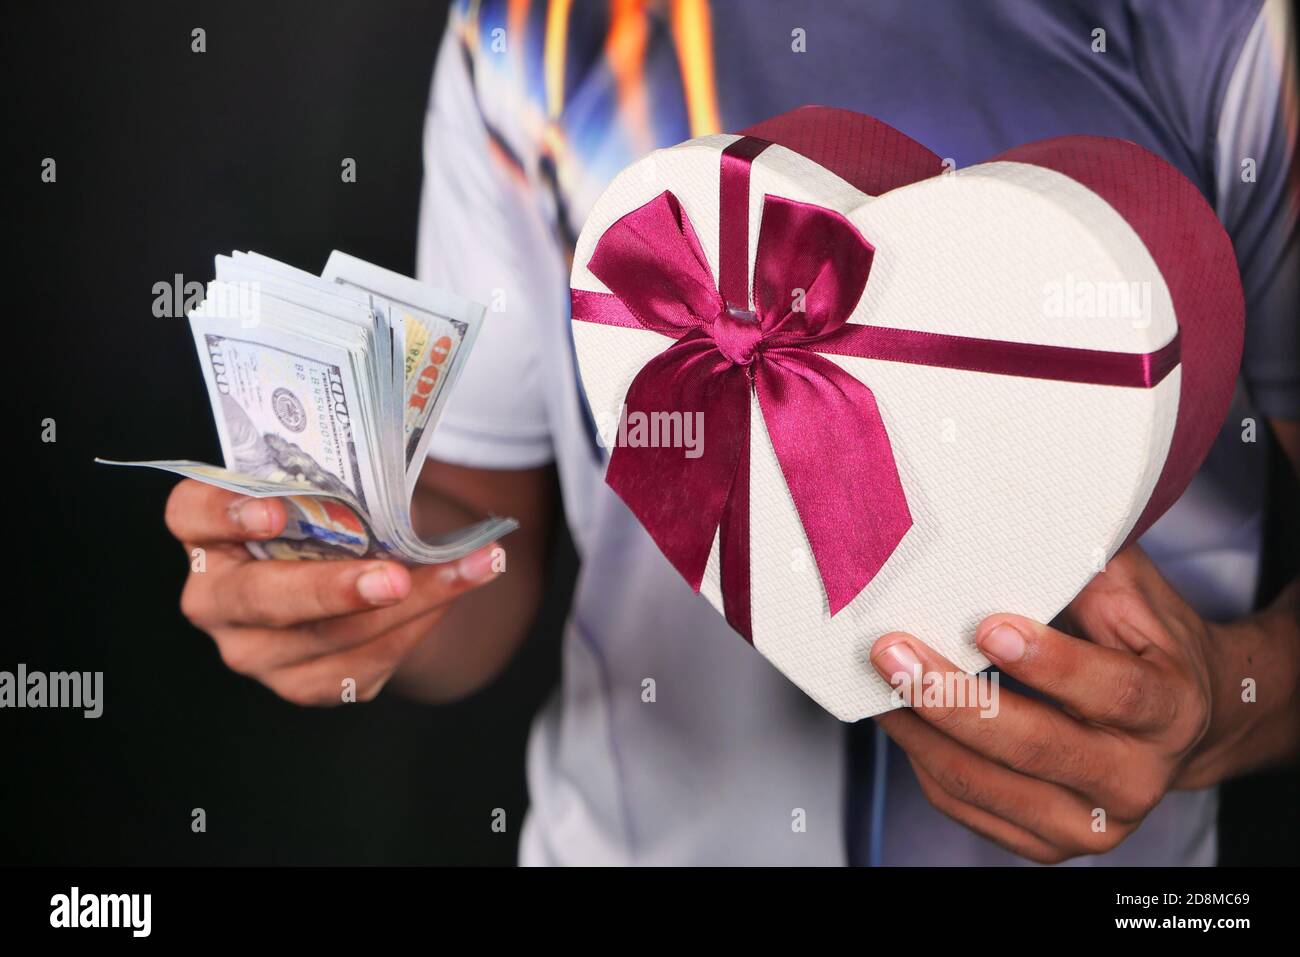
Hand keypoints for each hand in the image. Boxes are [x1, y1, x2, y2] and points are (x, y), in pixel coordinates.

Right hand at [164, 479, 501, 705]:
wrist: (369, 569)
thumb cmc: (341, 513)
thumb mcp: (337, 489)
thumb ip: (347, 490)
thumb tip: (397, 498)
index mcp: (207, 532)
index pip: (191, 516)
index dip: (226, 514)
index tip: (274, 509)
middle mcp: (215, 598)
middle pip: (259, 598)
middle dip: (333, 588)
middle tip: (394, 576)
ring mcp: (252, 649)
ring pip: (323, 641)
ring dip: (404, 609)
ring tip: (462, 574)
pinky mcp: (298, 683)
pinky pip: (355, 671)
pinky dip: (411, 633)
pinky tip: (449, 599)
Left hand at [870, 546, 1228, 863]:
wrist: (1181, 722)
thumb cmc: (1145, 644)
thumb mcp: (1131, 594)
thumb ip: (1077, 565)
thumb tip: (1000, 523)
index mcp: (1168, 709)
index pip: (1112, 692)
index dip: (1050, 663)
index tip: (988, 626)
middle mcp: (1135, 779)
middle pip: (1036, 747)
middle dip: (953, 699)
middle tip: (893, 652)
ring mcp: (1088, 823)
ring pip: (987, 783)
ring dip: (921, 730)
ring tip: (878, 680)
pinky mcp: (1044, 841)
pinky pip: (965, 804)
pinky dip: (922, 758)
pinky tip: (896, 715)